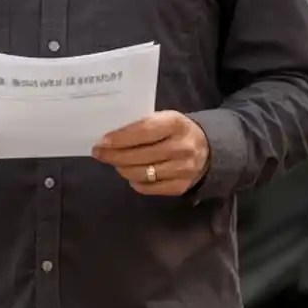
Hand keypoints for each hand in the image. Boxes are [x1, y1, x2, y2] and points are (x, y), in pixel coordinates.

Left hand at [91, 111, 209, 195]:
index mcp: (176, 124)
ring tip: (116, 163)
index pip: (143, 131)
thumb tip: (110, 137)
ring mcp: (183, 169)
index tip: (102, 142)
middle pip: (139, 155)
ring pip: (141, 173)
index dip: (120, 138)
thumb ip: (144, 125)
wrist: (208, 150)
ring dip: (123, 169)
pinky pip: (149, 188)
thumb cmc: (177, 131)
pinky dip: (135, 182)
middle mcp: (181, 147)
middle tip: (99, 153)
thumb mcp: (166, 119)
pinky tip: (131, 174)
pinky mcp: (180, 187)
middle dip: (114, 156)